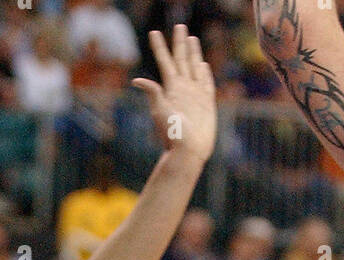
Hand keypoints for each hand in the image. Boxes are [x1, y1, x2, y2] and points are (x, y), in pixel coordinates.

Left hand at [132, 26, 215, 165]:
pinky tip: (202, 63)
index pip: (164, 61)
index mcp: (170, 87)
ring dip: (192, 52)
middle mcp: (182, 88)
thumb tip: (137, 81)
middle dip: (179, 41)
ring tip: (192, 38)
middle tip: (179, 25)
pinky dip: (204, 71)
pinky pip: (206, 82)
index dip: (159, 46)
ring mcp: (195, 94)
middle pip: (180, 58)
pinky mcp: (207, 102)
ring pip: (194, 66)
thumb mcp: (160, 112)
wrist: (188, 151)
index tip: (153, 32)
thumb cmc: (173, 134)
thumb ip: (153, 93)